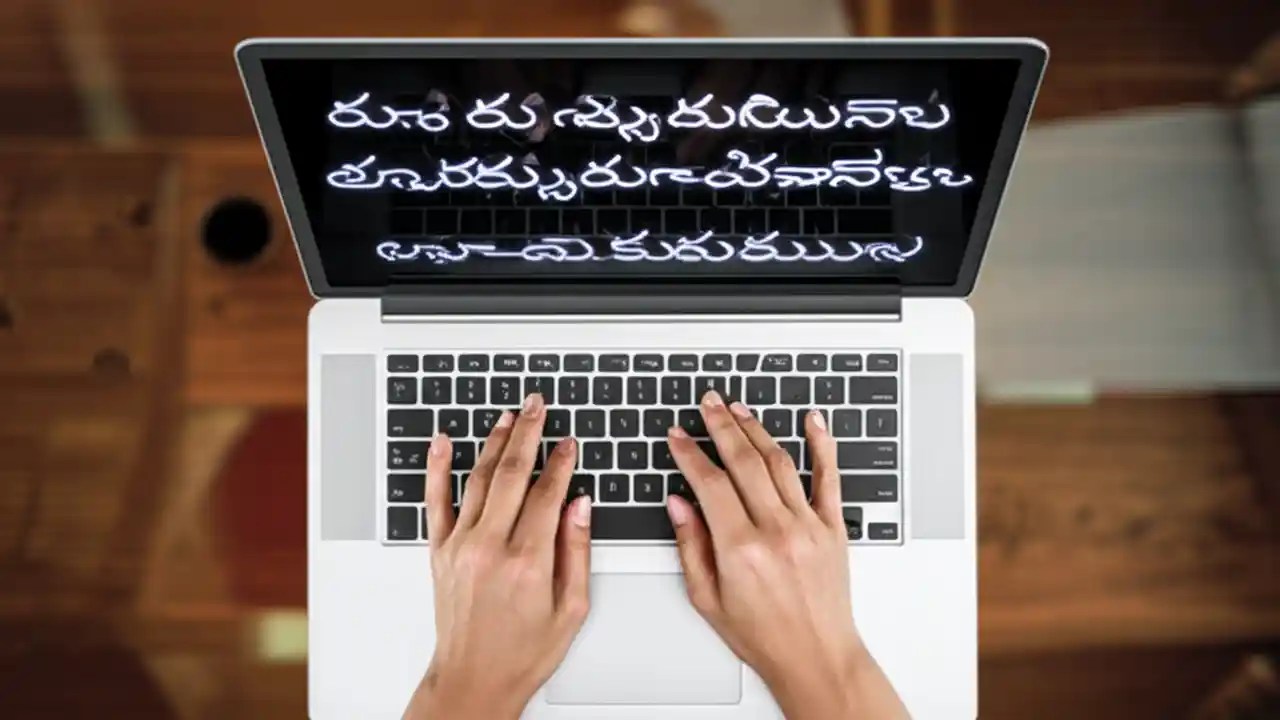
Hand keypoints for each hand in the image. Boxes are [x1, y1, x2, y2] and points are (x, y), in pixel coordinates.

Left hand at [404, 394, 591, 719]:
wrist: (474, 679)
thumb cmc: (523, 651)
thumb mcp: (572, 609)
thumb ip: (577, 552)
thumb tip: (579, 505)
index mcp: (528, 562)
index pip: (549, 493)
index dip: (562, 462)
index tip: (569, 443)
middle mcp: (490, 548)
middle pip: (512, 474)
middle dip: (528, 433)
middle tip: (537, 407)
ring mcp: (460, 546)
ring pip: (479, 479)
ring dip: (495, 442)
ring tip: (508, 417)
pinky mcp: (439, 551)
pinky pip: (436, 501)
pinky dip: (438, 468)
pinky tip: (443, 442)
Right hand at [665, 391, 907, 719]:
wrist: (815, 657)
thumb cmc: (762, 635)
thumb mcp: (707, 598)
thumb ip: (691, 546)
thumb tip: (679, 503)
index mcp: (740, 548)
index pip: (710, 483)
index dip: (689, 452)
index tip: (677, 436)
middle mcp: (776, 530)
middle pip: (744, 461)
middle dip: (721, 426)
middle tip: (708, 403)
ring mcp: (808, 525)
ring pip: (779, 462)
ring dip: (756, 430)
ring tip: (738, 409)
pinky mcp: (833, 528)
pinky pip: (829, 478)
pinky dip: (822, 445)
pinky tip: (813, 421)